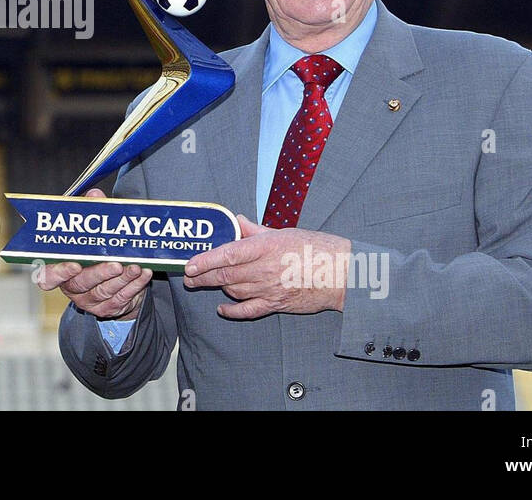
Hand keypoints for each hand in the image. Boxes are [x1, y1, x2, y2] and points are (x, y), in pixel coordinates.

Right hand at [35, 188, 153, 319]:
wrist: (114, 278)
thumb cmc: (95, 251)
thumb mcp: (91, 232)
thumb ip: (91, 212)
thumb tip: (94, 194)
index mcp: (60, 268)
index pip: (47, 277)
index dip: (58, 273)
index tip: (74, 264)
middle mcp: (72, 287)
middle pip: (82, 283)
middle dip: (100, 272)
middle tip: (116, 263)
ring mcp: (91, 300)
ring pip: (105, 291)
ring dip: (123, 278)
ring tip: (136, 265)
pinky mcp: (110, 308)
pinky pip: (122, 297)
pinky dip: (135, 284)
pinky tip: (144, 272)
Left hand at [183, 215, 351, 318]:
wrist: (342, 274)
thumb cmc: (316, 248)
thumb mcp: (285, 232)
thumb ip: (256, 230)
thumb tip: (237, 221)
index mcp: (265, 247)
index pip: (227, 254)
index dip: (205, 260)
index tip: (189, 264)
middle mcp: (265, 269)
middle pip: (225, 275)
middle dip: (203, 277)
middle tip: (189, 278)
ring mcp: (270, 289)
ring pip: (234, 291)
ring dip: (218, 288)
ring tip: (207, 283)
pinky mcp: (277, 304)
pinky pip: (248, 311)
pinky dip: (232, 311)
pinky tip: (222, 308)